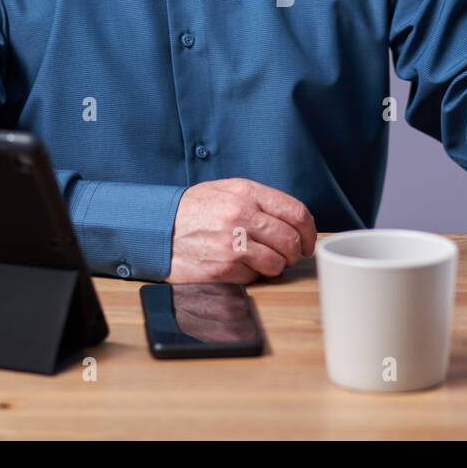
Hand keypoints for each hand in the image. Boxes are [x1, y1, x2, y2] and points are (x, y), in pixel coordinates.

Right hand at [167, 177, 315, 283]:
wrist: (158, 228)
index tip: (307, 242)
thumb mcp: (227, 190)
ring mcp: (232, 244)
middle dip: (294, 252)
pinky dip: (251, 275)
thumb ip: (260, 201)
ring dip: (274, 266)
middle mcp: (241, 216)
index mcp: (246, 193)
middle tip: (287, 255)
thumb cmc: (195, 210)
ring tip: (260, 261)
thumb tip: (294, 221)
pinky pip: (254, 277)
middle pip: (290, 241)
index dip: (308, 231)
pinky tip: (236, 266)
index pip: (296, 212)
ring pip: (277, 263)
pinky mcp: (222, 269)